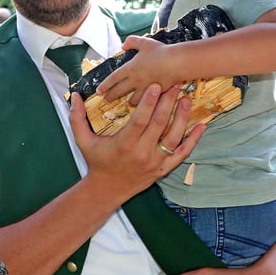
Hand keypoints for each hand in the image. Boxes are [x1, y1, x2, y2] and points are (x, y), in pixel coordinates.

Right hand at [71, 85, 204, 201]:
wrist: (106, 190)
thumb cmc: (96, 161)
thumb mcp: (82, 140)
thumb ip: (77, 117)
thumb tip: (73, 95)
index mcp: (123, 145)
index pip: (140, 120)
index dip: (148, 102)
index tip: (155, 85)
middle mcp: (141, 154)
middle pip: (159, 124)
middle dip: (168, 102)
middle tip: (175, 84)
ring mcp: (155, 162)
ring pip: (173, 137)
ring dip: (182, 117)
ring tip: (187, 98)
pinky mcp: (163, 169)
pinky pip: (182, 153)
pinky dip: (193, 140)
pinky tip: (202, 126)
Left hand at [96, 36, 178, 104]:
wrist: (176, 63)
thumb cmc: (161, 52)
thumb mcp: (144, 42)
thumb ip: (132, 42)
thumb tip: (123, 45)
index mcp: (130, 68)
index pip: (113, 78)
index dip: (105, 85)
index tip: (98, 91)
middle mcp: (136, 80)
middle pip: (120, 91)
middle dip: (112, 96)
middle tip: (106, 100)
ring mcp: (146, 88)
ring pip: (133, 99)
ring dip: (129, 102)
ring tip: (127, 104)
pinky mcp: (156, 94)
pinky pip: (148, 101)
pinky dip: (145, 104)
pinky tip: (144, 105)